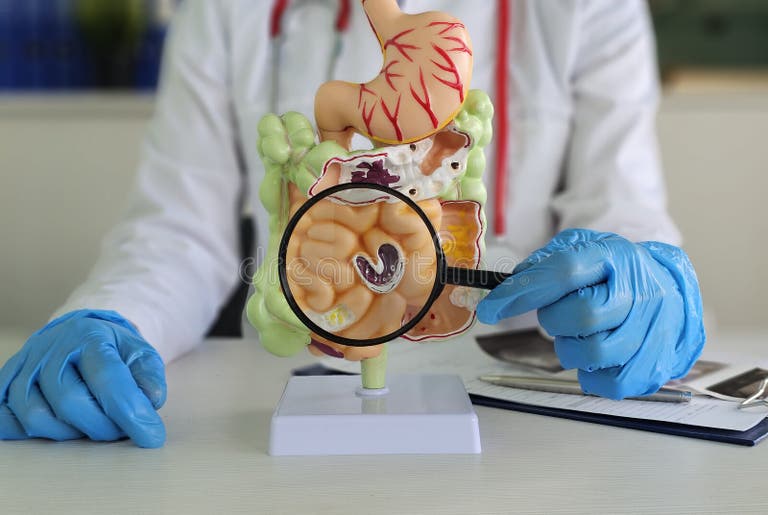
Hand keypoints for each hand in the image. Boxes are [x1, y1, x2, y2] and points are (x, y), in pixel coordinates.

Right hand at [0, 310, 166, 447]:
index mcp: (90, 336)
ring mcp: (25, 367)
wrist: (77, 334)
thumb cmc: (112, 349)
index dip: (131, 412)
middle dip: (101, 427)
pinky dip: (34, 433)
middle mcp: (52, 349)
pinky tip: (59, 426)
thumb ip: (149, 376)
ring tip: (91, 424)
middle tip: (119, 430)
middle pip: (70, 402)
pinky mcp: (5, 384)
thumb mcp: (140, 353)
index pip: (108, 378)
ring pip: (37, 418)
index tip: (152, 436)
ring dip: (70, 433)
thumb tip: (151, 400)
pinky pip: (8, 422)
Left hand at [477, 229, 704, 398]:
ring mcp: (653, 330)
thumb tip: (512, 284)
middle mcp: (639, 291)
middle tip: (558, 315)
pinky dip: (591, 374)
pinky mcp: (656, 364)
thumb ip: (545, 261)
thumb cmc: (616, 271)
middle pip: (579, 317)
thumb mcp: (582, 247)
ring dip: (571, 349)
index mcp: (614, 256)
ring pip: (593, 353)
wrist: (671, 290)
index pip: (563, 272)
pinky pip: (610, 383)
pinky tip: (592, 356)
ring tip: (578, 335)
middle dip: (554, 321)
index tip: (490, 310)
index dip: (522, 293)